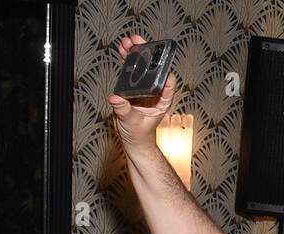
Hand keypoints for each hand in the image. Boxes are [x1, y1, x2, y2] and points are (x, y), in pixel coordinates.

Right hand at [108, 35, 176, 152]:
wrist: (133, 139)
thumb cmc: (139, 134)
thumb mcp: (132, 123)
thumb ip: (124, 110)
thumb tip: (116, 99)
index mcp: (161, 102)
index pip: (167, 84)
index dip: (163, 72)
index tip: (157, 62)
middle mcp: (154, 93)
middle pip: (153, 70)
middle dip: (146, 55)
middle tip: (139, 44)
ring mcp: (144, 88)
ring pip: (142, 67)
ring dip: (136, 53)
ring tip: (128, 43)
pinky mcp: (133, 87)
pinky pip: (131, 70)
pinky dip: (127, 59)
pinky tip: (122, 49)